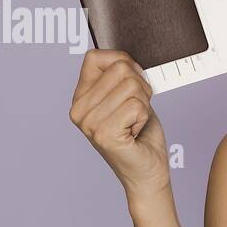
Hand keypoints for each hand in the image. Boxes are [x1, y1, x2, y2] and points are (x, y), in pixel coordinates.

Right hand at [69, 49, 169, 202]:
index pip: (95, 57)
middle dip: (140, 88)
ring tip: (136, 123)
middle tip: (137, 111)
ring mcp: (89, 123)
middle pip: (120, 69)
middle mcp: (79, 110)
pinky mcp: (104, 134)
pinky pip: (137, 105)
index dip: (123, 63)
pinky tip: (136, 132)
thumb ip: (120, 75)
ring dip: (144, 104)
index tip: (133, 84)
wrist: (148, 171)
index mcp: (80, 98)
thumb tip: (122, 55)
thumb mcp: (129, 97)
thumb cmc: (140, 135)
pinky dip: (145, 117)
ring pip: (132, 86)